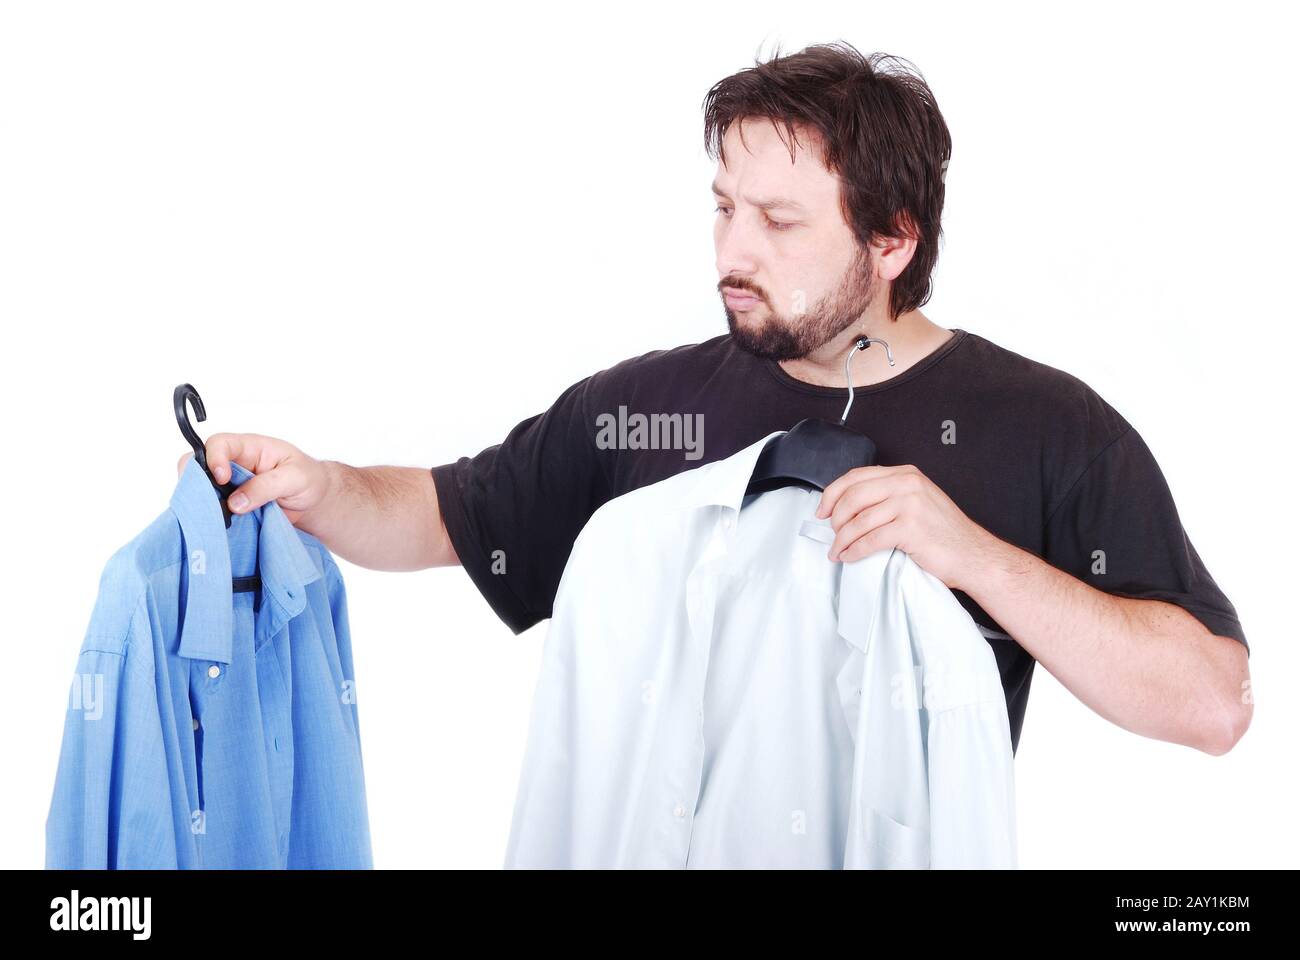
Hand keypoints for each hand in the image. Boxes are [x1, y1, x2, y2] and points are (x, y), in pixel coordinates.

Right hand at [176, 433, 332, 526]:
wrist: (314, 501)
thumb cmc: (308, 479)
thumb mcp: (296, 478)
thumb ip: (267, 486)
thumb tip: (234, 503)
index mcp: (250, 448)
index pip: (220, 443)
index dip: (214, 458)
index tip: (223, 479)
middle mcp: (234, 465)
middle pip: (198, 465)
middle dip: (197, 483)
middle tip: (208, 503)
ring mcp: (229, 487)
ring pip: (200, 491)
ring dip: (204, 504)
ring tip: (216, 518)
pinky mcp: (230, 506)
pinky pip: (211, 511)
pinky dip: (212, 519)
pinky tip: (219, 528)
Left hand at [814, 463, 994, 590]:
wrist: (973, 556)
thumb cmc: (945, 535)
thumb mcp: (917, 502)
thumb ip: (889, 496)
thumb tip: (850, 507)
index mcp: (906, 474)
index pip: (856, 476)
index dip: (832, 494)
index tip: (822, 510)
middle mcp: (907, 484)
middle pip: (852, 496)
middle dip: (835, 518)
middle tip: (831, 535)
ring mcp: (909, 504)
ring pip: (858, 520)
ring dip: (842, 539)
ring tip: (837, 551)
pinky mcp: (910, 528)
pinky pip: (870, 539)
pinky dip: (854, 551)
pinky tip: (849, 557)